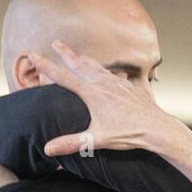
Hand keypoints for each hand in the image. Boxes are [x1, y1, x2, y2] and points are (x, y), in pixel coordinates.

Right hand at [30, 40, 180, 155]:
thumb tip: (47, 149)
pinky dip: (104, 71)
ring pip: (97, 67)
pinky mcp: (129, 87)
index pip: (63, 76)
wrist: (158, 128)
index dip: (46, 65)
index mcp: (93, 93)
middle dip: (66, 53)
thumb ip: (72, 143)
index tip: (33, 54)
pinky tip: (107, 74)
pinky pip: (113, 75)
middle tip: (55, 42)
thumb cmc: (129, 134)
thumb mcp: (98, 140)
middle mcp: (104, 83)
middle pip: (80, 64)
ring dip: (84, 59)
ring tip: (77, 55)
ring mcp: (118, 83)